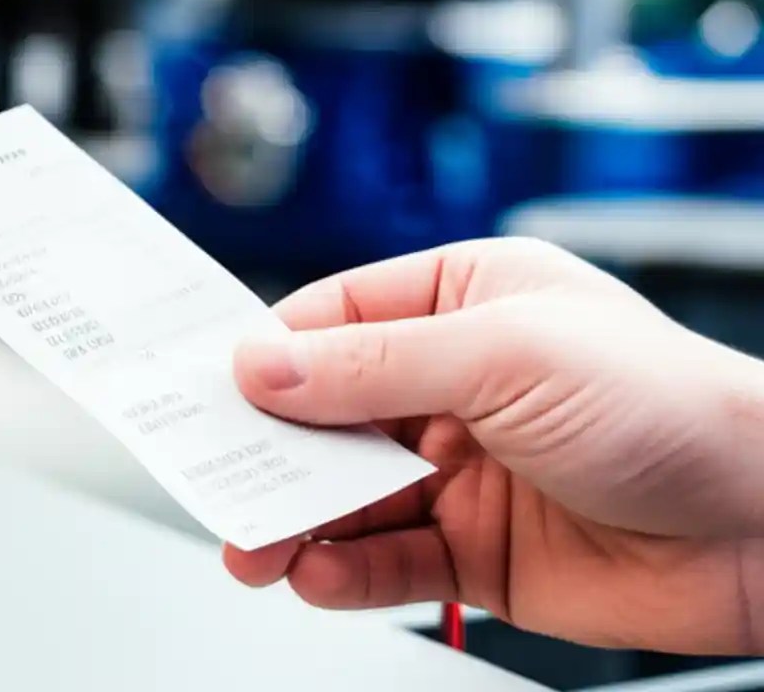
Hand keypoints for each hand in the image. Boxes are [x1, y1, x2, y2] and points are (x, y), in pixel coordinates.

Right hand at [226, 238, 763, 654]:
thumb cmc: (667, 406)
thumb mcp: (503, 354)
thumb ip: (371, 364)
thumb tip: (262, 365)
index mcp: (465, 304)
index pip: (337, 319)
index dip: (270, 353)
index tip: (208, 386)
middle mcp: (457, 384)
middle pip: (330, 414)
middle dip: (273, 449)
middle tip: (214, 476)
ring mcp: (462, 469)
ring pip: (350, 494)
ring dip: (296, 518)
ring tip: (251, 545)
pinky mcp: (475, 548)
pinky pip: (388, 558)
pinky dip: (344, 570)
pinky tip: (314, 573)